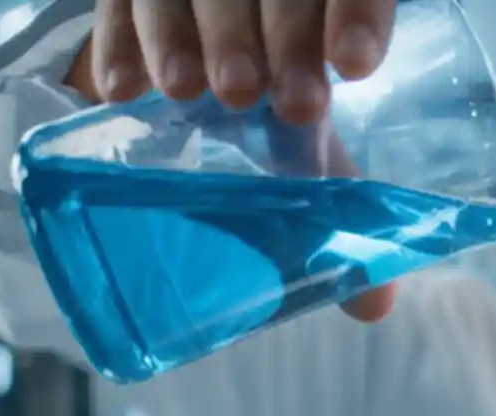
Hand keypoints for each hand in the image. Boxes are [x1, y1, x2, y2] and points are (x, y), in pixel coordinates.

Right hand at [65, 0, 399, 321]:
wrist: (194, 48)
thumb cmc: (269, 92)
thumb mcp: (306, 129)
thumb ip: (337, 195)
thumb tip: (375, 305)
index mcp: (327, 4)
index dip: (359, 17)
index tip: (354, 67)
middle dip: (281, 40)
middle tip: (276, 103)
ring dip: (194, 35)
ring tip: (189, 93)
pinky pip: (120, 3)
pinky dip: (120, 43)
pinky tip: (123, 91)